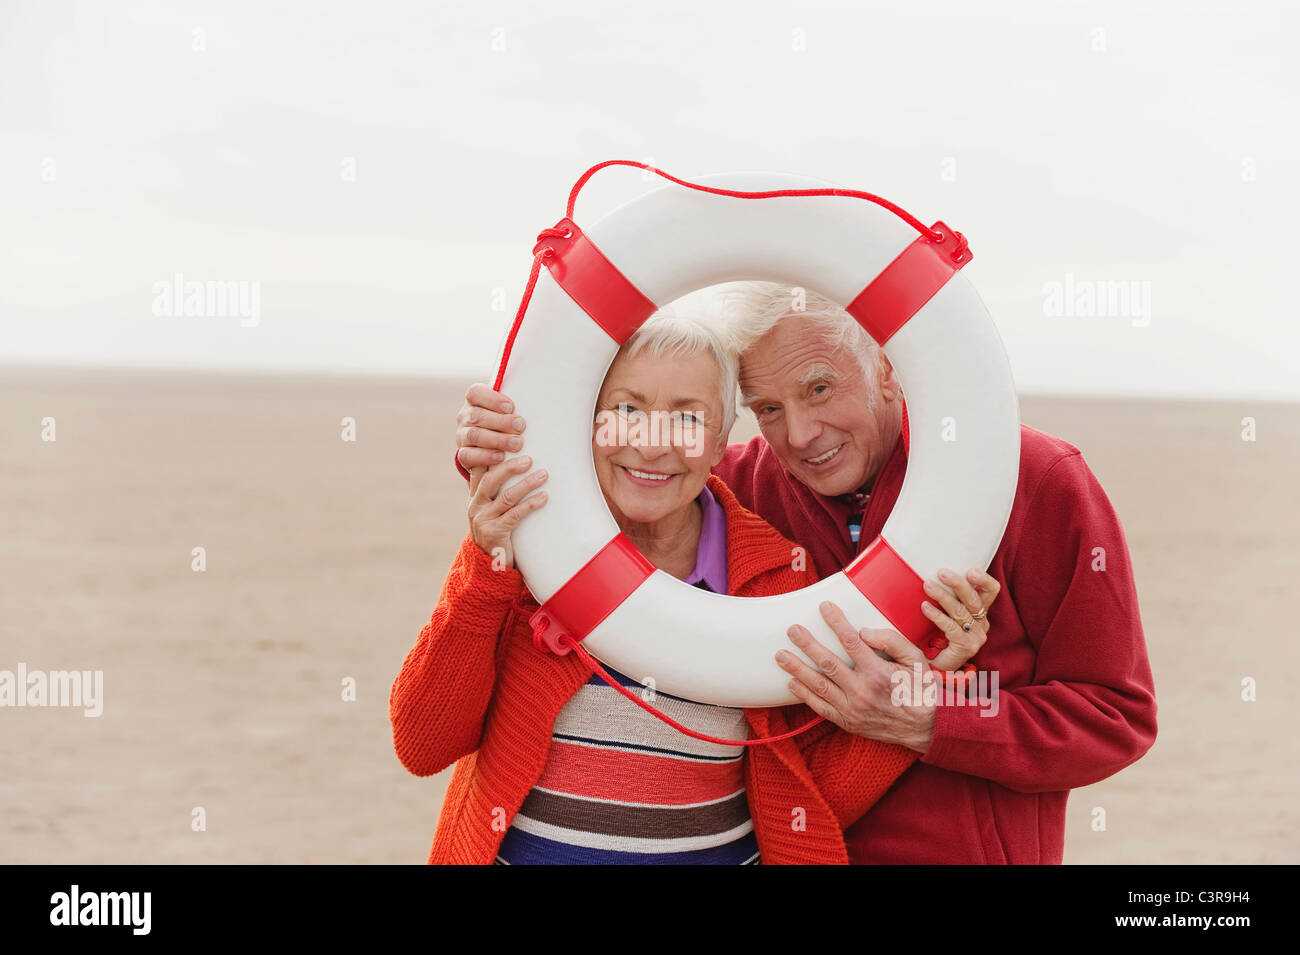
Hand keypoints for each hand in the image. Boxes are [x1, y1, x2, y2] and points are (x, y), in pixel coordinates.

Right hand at [456, 383, 525, 493]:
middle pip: (476, 415)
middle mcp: (465, 417)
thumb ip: (516, 406)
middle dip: (500, 421)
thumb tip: (537, 393)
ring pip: (473, 435)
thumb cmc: (509, 425)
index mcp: (475, 401)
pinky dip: (485, 456)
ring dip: (497, 439)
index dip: (492, 399)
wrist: (497, 450)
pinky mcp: (463, 454)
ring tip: (516, 444)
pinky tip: (501, 457)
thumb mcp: (511, 412)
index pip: (475, 393)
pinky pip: (467, 455)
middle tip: (520, 426)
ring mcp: (462, 435)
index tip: (511, 407)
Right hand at [467, 454, 547, 568]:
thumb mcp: (492, 510)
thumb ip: (500, 491)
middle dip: (510, 467)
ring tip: (544, 475)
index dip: (489, 455)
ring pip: (506, 497)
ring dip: (527, 484)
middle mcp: (476, 506)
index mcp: (475, 497)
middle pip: (491, 480)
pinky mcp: (495, 533)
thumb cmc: (497, 531)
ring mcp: (483, 520)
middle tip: (529, 458)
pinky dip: (531, 504)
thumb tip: (521, 464)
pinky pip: (515, 515)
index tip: (505, 441)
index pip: (478, 470)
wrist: (489, 565)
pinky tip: (544, 498)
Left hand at [775, 601, 954, 752]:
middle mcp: (862, 691)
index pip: (851, 641)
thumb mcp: (916, 660)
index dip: (836, 622)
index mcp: (879, 673)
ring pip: (818, 686)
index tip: (824, 607)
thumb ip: (892, 641)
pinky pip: (821, 708)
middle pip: (827, 663)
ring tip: (781, 655)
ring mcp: (853, 709)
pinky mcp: (848, 722)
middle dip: (807, 644)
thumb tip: (864, 631)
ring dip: (797, 669)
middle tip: (792, 629)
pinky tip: (792, 683)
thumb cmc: (922, 690)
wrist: (927, 729)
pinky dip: (805, 695)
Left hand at [923, 567, 999, 670]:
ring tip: (927, 586)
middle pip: (975, 599)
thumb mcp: (946, 612)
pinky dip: (937, 615)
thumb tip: (931, 573)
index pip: (991, 590)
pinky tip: (924, 607)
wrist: (937, 667)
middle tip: (942, 572)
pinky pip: (951, 628)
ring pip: (961, 612)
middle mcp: (982, 623)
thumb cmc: (939, 636)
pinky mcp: (966, 647)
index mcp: (980, 611)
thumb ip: (946, 596)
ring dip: (943, 597)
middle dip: (959, 584)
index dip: (984, 579)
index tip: (970, 570)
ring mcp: (976, 636)